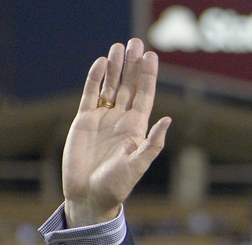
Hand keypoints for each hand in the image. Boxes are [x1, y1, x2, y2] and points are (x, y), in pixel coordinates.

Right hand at [62, 38, 170, 227]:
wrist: (90, 195)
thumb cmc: (117, 185)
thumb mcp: (138, 164)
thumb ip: (153, 143)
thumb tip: (168, 119)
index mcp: (137, 129)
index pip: (145, 96)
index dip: (148, 76)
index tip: (152, 56)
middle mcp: (121, 120)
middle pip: (129, 86)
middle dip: (133, 65)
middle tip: (135, 41)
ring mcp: (103, 119)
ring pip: (111, 86)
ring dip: (116, 67)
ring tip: (119, 46)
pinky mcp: (84, 120)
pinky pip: (90, 94)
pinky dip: (95, 78)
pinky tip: (101, 63)